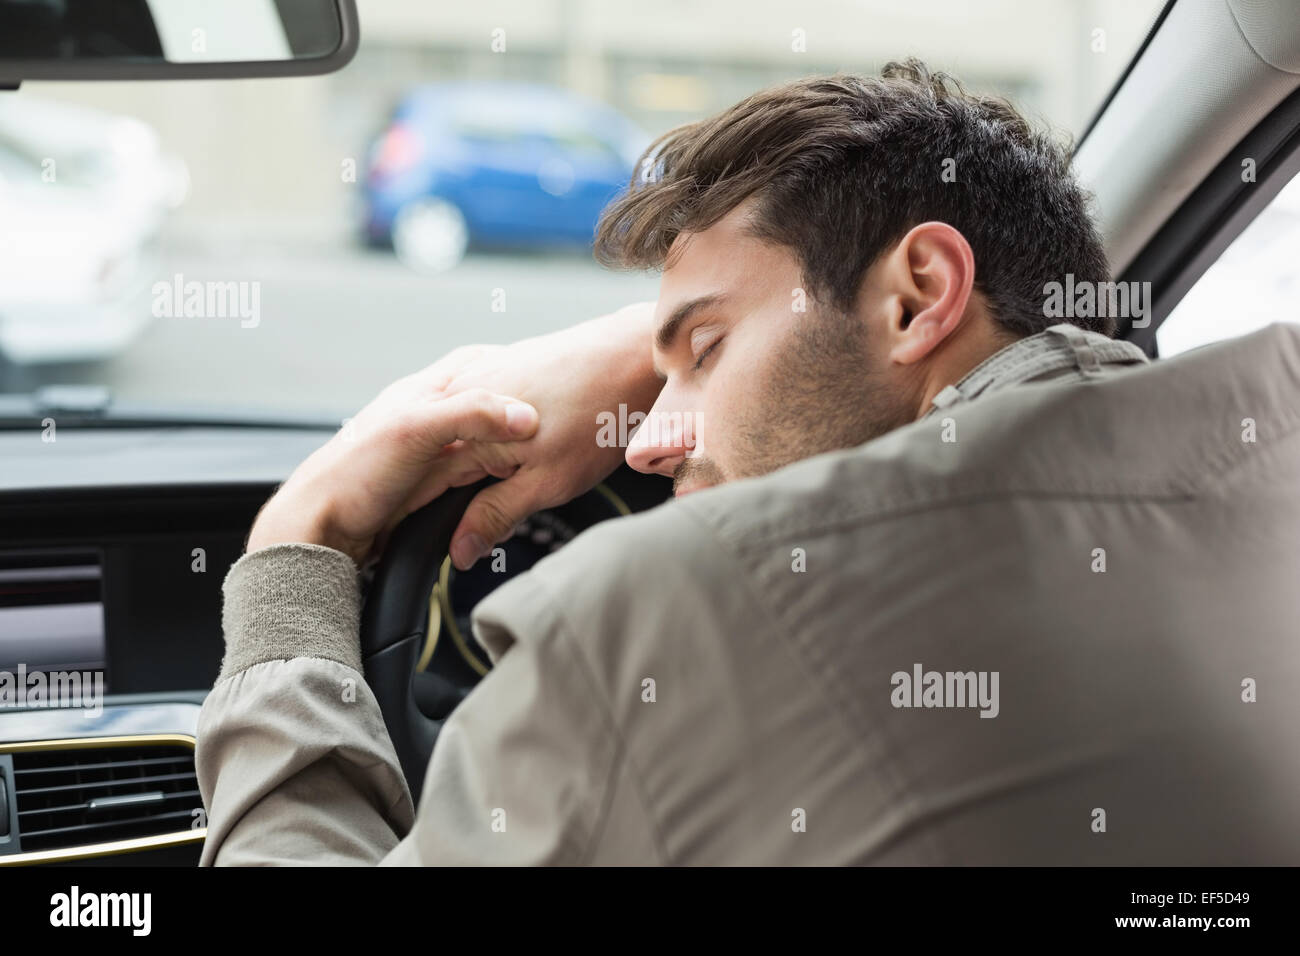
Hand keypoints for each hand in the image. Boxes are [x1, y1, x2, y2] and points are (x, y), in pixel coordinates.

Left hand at [245, 379, 538, 566]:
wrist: (315, 528)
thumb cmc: (353, 473)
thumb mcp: (417, 430)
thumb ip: (471, 415)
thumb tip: (525, 416)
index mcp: (426, 394)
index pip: (482, 373)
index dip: (517, 378)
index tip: (553, 387)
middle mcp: (428, 418)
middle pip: (486, 414)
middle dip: (516, 424)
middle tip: (552, 431)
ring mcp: (427, 454)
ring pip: (480, 449)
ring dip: (503, 457)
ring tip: (534, 463)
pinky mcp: (424, 487)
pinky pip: (467, 479)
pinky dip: (487, 484)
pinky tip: (499, 492)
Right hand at [424, 302, 661, 569]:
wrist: (632, 355)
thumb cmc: (597, 415)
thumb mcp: (546, 482)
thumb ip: (496, 513)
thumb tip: (459, 549)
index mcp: (463, 429)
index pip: (425, 484)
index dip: (439, 512)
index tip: (462, 527)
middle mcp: (462, 392)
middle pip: (443, 455)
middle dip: (468, 483)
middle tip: (519, 487)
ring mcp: (482, 371)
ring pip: (467, 429)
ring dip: (488, 453)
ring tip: (540, 451)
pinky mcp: (504, 360)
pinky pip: (488, 405)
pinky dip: (503, 425)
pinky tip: (544, 425)